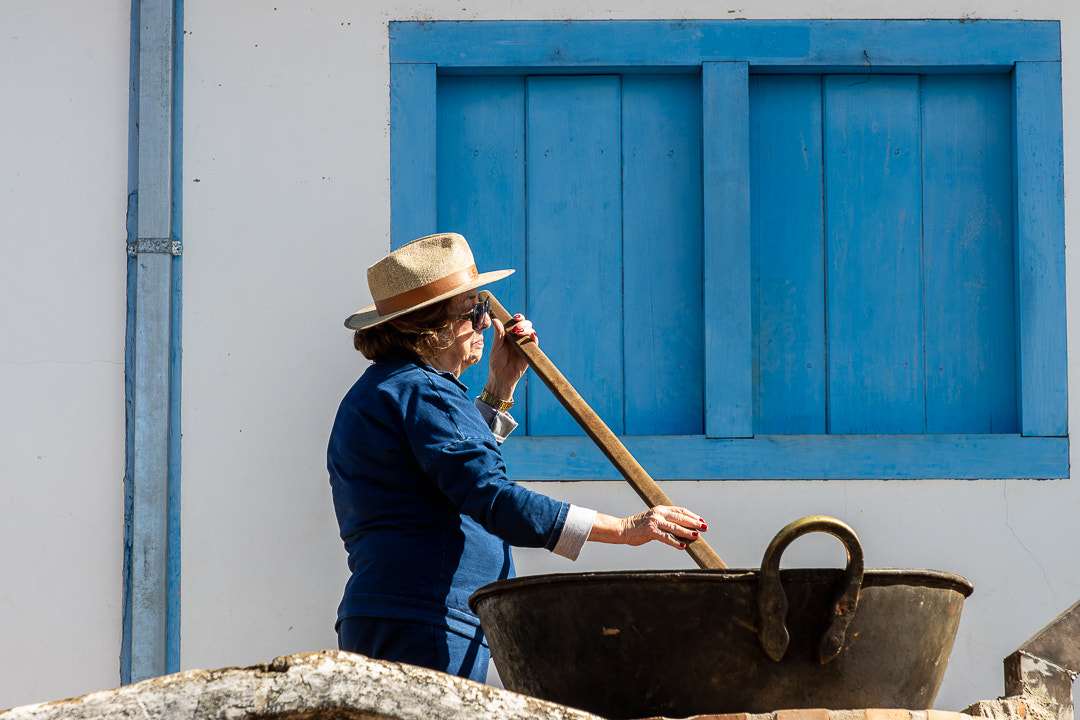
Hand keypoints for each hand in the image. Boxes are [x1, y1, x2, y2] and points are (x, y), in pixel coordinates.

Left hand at [485, 313, 535, 401]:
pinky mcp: (530, 352)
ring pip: (531, 332)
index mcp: (509, 334)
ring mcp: (524, 344)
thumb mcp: (496, 347)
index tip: (515, 317)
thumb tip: (496, 320)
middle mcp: (518, 337)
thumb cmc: (496, 362)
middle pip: (526, 324)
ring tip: (518, 332)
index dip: (518, 317)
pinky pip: (534, 343)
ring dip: (527, 329)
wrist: (501, 377)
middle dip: (523, 323)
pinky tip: (531, 336)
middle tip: (515, 329)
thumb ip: (498, 334)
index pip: (516, 322)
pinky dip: (534, 338)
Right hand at [590, 506, 707, 549]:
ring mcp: (654, 522)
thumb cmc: (639, 526)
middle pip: (680, 517)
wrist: (622, 529)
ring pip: (675, 527)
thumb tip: (683, 530)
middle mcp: (658, 513)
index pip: (680, 510)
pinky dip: (674, 542)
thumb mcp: (653, 519)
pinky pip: (665, 538)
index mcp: (660, 509)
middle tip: (704, 528)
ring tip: (696, 536)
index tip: (701, 521)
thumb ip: (666, 521)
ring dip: (687, 532)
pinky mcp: (650, 531)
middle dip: (694, 523)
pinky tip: (682, 546)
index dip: (692, 516)